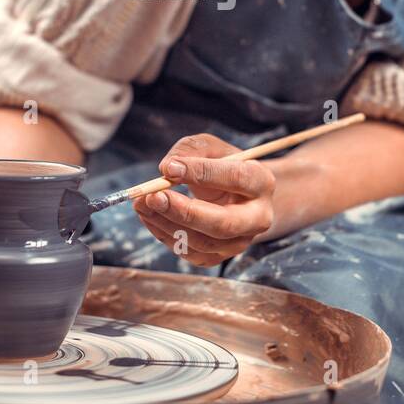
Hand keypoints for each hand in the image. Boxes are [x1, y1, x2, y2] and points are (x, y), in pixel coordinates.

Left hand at [132, 133, 274, 267]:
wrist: (235, 195)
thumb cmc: (222, 166)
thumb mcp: (210, 148)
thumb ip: (191, 150)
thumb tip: (166, 168)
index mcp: (261, 182)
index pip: (235, 178)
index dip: (202, 173)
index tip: (169, 168)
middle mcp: (257, 217)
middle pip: (223, 223)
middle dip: (184, 212)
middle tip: (154, 197)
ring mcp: (240, 241)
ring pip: (203, 242)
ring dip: (166, 223)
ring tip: (142, 203)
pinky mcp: (220, 256)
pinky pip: (191, 253)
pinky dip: (165, 235)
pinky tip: (150, 217)